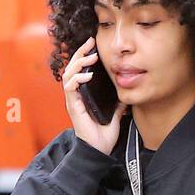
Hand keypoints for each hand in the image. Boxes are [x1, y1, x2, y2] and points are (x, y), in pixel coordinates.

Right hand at [62, 36, 126, 152]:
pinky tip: (87, 75)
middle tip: (90, 42)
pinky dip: (77, 79)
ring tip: (91, 58)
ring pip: (69, 74)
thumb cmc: (103, 136)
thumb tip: (126, 96)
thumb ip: (118, 106)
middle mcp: (76, 96)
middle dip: (80, 53)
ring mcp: (73, 100)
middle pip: (72, 67)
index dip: (85, 56)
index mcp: (84, 95)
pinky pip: (70, 87)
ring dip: (79, 63)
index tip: (93, 45)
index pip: (80, 70)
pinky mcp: (73, 106)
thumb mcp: (115, 116)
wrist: (99, 151)